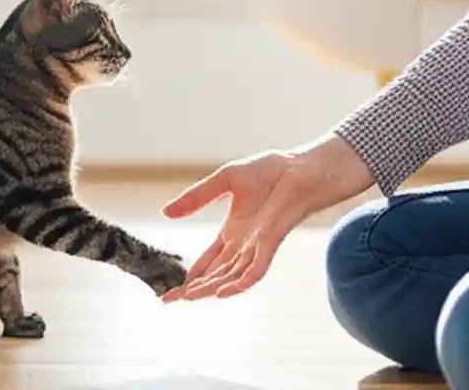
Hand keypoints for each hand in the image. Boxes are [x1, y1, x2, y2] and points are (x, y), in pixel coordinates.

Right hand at [159, 136, 373, 300]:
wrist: (302, 167)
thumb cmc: (272, 171)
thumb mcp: (225, 179)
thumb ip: (197, 197)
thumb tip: (165, 213)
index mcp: (232, 232)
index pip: (207, 262)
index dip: (190, 278)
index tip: (169, 294)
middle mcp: (244, 244)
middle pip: (216, 274)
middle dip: (194, 288)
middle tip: (170, 300)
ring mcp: (258, 245)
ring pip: (232, 275)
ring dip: (212, 287)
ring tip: (190, 298)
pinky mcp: (272, 240)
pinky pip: (256, 267)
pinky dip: (241, 281)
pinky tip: (224, 292)